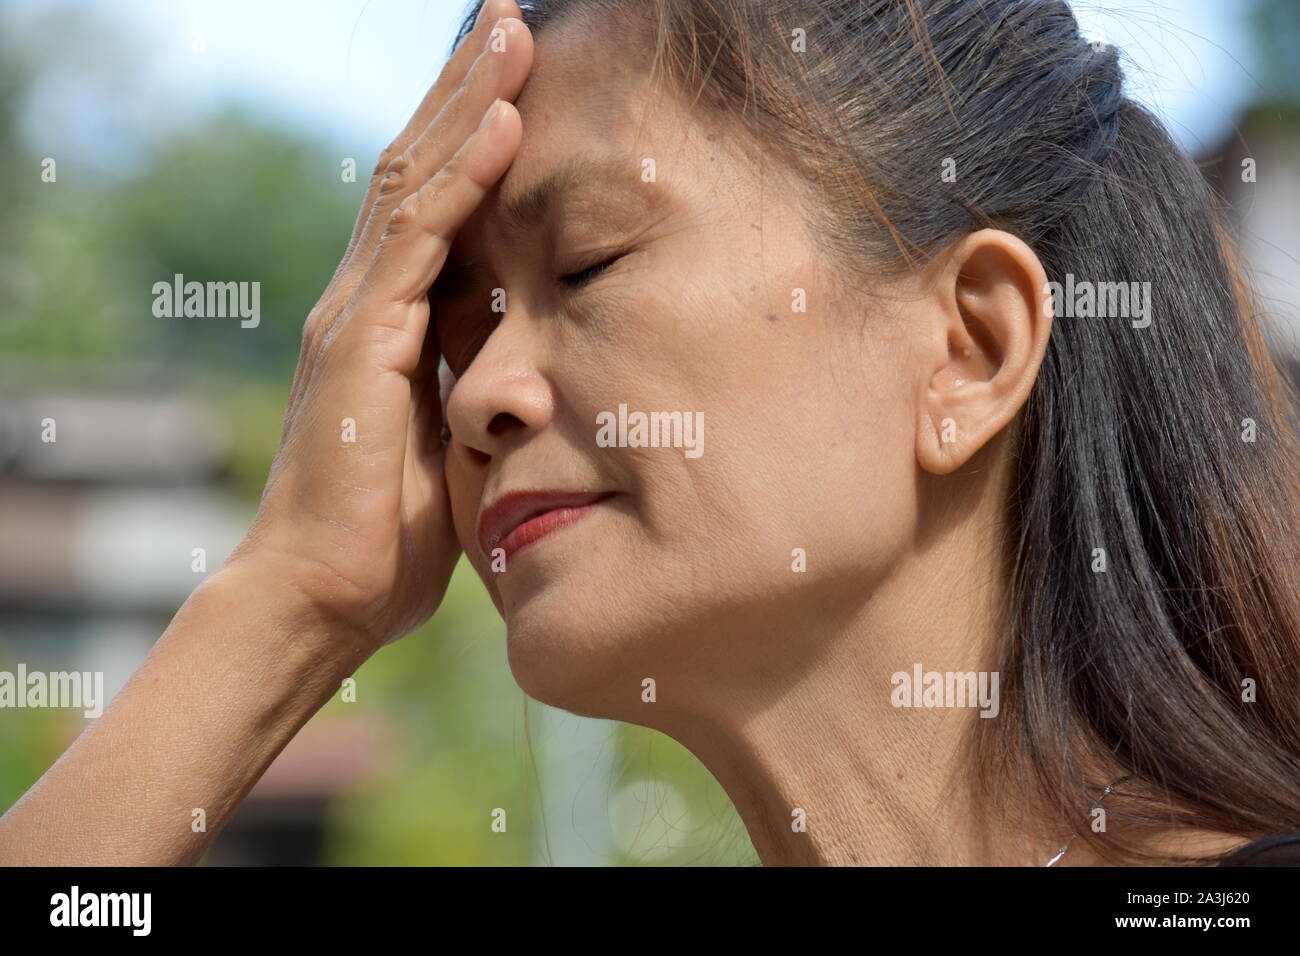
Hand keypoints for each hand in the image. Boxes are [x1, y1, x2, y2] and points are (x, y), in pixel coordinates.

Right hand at [231, 1, 533, 649]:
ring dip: (468, 105)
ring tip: (511, 34)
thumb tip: (519, 358)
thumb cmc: (388, 534)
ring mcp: (357, 315)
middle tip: (510, 20)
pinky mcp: (360, 343)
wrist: (323, 595)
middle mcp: (365, 300)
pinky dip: (462, 180)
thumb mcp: (453, 441)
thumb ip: (474, 386)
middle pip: (416, 168)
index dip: (469, 137)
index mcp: (388, 320)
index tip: (518, 82)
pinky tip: (503, 125)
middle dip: (466, 91)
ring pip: (414, 182)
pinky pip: (418, 242)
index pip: (431, 203)